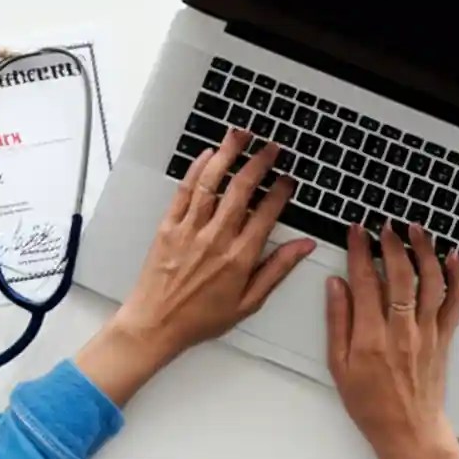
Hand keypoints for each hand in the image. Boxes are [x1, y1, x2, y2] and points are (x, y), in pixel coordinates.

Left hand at [76, 129, 315, 404]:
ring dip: (227, 154)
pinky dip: (196, 170)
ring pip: (211, 182)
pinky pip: (184, 191)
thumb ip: (277, 269)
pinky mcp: (168, 227)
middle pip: (242, 189)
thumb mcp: (248, 302)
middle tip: (271, 146)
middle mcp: (215, 238)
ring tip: (240, 134)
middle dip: (259, 162)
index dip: (281, 191)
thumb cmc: (200, 318)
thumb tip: (303, 246)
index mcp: (239, 257)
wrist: (155, 323)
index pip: (267, 213)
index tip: (289, 178)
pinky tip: (208, 155)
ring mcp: (190, 230)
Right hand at [327, 222, 458, 458]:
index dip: (360, 250)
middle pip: (401, 275)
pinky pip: (455, 302)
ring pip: (431, 282)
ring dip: (425, 251)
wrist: (409, 430)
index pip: (366, 281)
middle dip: (393, 244)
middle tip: (385, 225)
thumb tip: (336, 284)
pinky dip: (457, 277)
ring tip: (417, 230)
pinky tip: (453, 258)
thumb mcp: (338, 365)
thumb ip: (338, 321)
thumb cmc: (370, 403)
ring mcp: (428, 333)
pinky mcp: (444, 338)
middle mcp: (402, 330)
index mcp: (371, 337)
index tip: (356, 231)